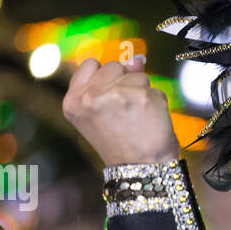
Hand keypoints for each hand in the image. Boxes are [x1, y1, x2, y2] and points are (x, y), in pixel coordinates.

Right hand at [61, 55, 180, 166]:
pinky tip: (151, 121)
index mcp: (73, 101)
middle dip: (124, 83)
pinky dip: (157, 103)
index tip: (110, 97)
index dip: (105, 78)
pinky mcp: (141, 96)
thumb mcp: (100, 114)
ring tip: (137, 119)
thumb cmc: (122, 145)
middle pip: (114, 66)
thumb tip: (136, 59)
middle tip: (125, 113)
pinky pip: (154, 88)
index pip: (90, 64)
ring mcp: (116, 94)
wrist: (142, 169)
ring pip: (136, 75)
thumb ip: (110, 83)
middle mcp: (90, 96)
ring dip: (142, 92)